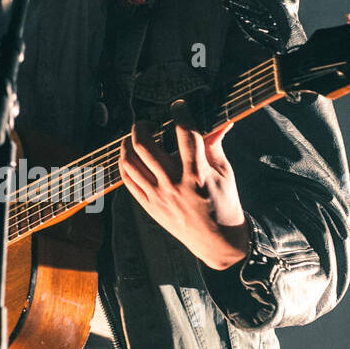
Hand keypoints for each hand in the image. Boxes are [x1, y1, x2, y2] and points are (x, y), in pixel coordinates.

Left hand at [118, 108, 250, 270]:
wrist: (217, 242)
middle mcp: (174, 185)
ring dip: (127, 143)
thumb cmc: (224, 204)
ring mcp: (158, 197)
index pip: (185, 135)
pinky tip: (130, 156)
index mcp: (197, 175)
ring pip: (129, 162)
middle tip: (146, 122)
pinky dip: (125, 165)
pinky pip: (128, 181)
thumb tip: (222, 121)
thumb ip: (215, 145)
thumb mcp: (225, 173)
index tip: (178, 106)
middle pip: (145, 145)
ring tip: (133, 137)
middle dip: (141, 126)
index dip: (180, 114)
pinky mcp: (149, 207)